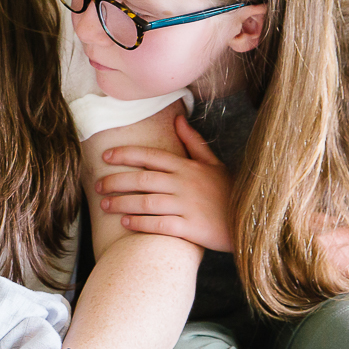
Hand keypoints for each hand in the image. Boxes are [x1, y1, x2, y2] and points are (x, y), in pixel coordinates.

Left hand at [95, 115, 233, 251]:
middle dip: (116, 181)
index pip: (150, 156)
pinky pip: (159, 225)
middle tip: (98, 185)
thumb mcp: (214, 163)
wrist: (251, 222)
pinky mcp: (191, 228)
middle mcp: (185, 184)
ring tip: (105, 205)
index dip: (125, 154)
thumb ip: (193, 142)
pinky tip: (125, 223)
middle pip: (142, 179)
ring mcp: (188, 206)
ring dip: (122, 203)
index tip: (106, 156)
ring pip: (146, 203)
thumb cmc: (229, 191)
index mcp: (188, 167)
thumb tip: (177, 119)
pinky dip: (140, 224)